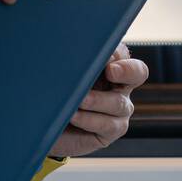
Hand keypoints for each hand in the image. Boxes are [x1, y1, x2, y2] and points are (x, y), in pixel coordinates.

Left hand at [48, 43, 148, 157]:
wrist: (44, 127)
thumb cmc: (53, 95)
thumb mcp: (59, 76)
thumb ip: (69, 64)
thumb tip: (66, 50)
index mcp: (109, 66)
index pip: (122, 53)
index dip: (115, 52)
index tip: (102, 55)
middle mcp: (119, 86)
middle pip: (137, 73)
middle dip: (126, 70)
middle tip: (110, 71)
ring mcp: (118, 108)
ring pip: (119, 102)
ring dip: (97, 100)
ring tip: (79, 100)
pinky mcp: (111, 129)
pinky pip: (108, 124)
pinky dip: (89, 119)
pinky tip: (74, 116)